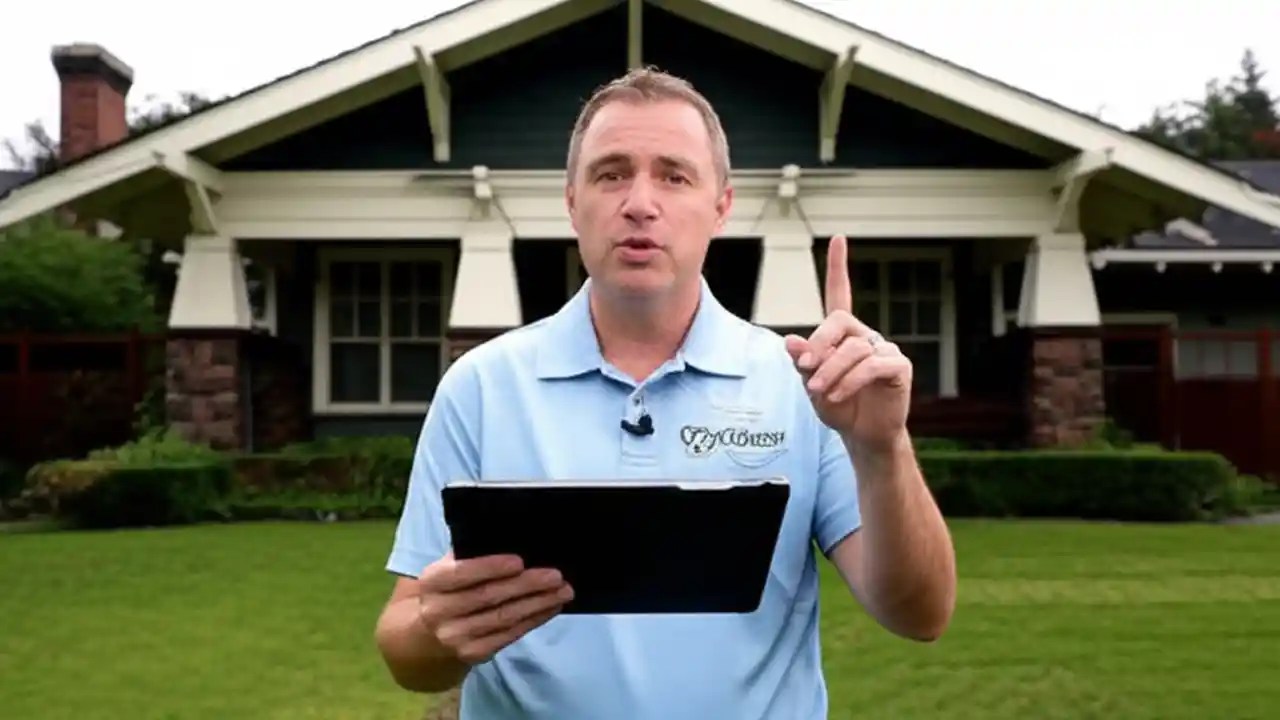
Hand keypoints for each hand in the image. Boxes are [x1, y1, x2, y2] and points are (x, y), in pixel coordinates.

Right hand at [414, 553, 573, 665]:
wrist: (429, 632)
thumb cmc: (450, 587)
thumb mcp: (450, 566)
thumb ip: (472, 553)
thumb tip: (514, 538)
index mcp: (432, 581)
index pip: (461, 573)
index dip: (490, 567)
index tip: (520, 561)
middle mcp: (438, 611)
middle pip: (488, 597)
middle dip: (526, 585)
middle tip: (556, 576)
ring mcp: (455, 637)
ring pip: (503, 618)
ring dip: (538, 604)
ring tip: (563, 591)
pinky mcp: (473, 654)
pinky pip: (510, 636)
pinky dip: (534, 620)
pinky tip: (552, 607)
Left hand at [784, 235, 912, 450]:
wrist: (863, 436)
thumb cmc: (838, 407)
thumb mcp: (812, 385)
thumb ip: (803, 363)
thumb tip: (791, 341)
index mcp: (843, 334)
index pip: (841, 294)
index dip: (839, 267)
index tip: (839, 238)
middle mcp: (865, 335)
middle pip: (839, 322)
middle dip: (818, 345)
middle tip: (805, 370)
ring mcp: (884, 348)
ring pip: (852, 349)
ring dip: (830, 371)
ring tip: (819, 391)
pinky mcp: (898, 367)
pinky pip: (871, 365)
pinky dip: (849, 381)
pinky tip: (837, 394)